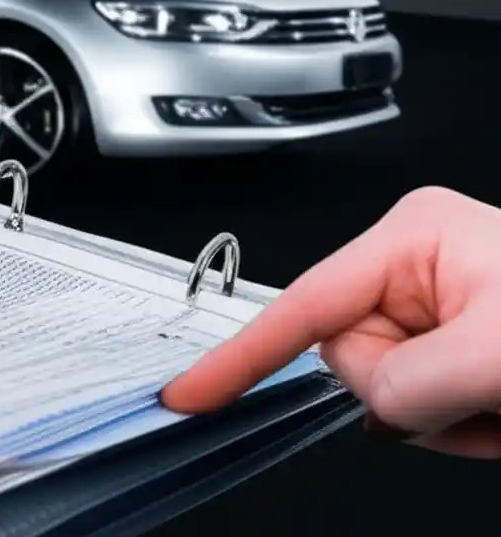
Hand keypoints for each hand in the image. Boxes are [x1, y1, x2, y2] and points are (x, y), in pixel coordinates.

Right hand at [163, 187, 500, 457]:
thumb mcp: (495, 351)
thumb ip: (406, 380)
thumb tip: (371, 403)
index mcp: (413, 237)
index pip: (302, 307)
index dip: (241, 356)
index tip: (190, 391)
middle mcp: (416, 268)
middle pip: (346, 360)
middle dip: (406, 396)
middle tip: (478, 393)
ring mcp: (433, 311)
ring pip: (381, 392)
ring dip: (440, 417)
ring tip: (496, 398)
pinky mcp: (451, 351)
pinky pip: (414, 408)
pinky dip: (456, 424)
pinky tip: (496, 406)